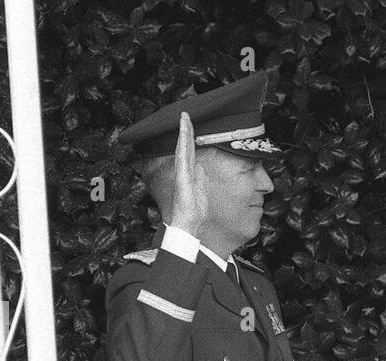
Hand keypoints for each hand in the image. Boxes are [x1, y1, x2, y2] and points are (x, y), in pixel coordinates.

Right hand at [168, 111, 208, 231]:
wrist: (188, 223)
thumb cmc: (194, 211)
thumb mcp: (201, 191)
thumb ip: (201, 179)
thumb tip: (203, 169)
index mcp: (189, 173)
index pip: (189, 151)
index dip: (190, 136)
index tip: (190, 123)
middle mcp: (184, 170)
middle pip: (185, 145)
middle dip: (185, 129)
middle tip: (185, 113)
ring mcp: (182, 172)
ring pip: (183, 147)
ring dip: (184, 131)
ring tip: (184, 116)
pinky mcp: (182, 176)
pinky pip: (183, 156)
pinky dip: (183, 143)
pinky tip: (184, 132)